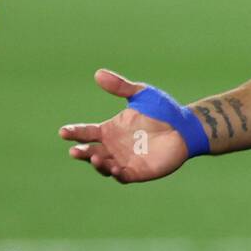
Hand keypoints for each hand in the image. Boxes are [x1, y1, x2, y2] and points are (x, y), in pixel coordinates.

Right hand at [58, 69, 189, 183]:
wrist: (186, 127)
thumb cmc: (163, 110)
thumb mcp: (141, 94)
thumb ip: (120, 86)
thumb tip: (98, 73)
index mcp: (110, 130)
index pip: (86, 133)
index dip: (74, 132)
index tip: (63, 131)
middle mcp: (114, 147)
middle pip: (91, 152)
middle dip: (81, 152)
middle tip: (74, 150)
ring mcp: (125, 160)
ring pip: (104, 166)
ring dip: (97, 164)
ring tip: (94, 158)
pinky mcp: (139, 171)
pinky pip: (123, 176)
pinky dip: (117, 174)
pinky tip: (114, 168)